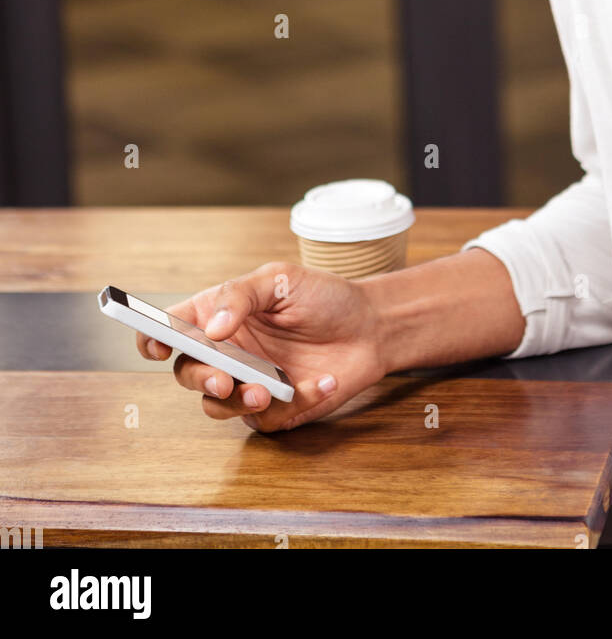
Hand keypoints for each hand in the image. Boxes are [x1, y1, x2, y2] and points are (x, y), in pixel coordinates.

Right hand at [135, 261, 386, 432]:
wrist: (370, 327)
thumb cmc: (322, 297)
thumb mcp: (281, 280)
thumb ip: (240, 295)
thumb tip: (212, 327)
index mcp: (219, 316)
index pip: (172, 328)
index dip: (153, 338)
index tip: (156, 346)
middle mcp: (227, 352)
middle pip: (187, 374)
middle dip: (199, 378)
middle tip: (223, 379)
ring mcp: (248, 383)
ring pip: (215, 407)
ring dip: (234, 402)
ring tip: (266, 391)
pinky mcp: (274, 410)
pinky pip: (265, 420)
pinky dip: (292, 404)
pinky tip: (320, 382)